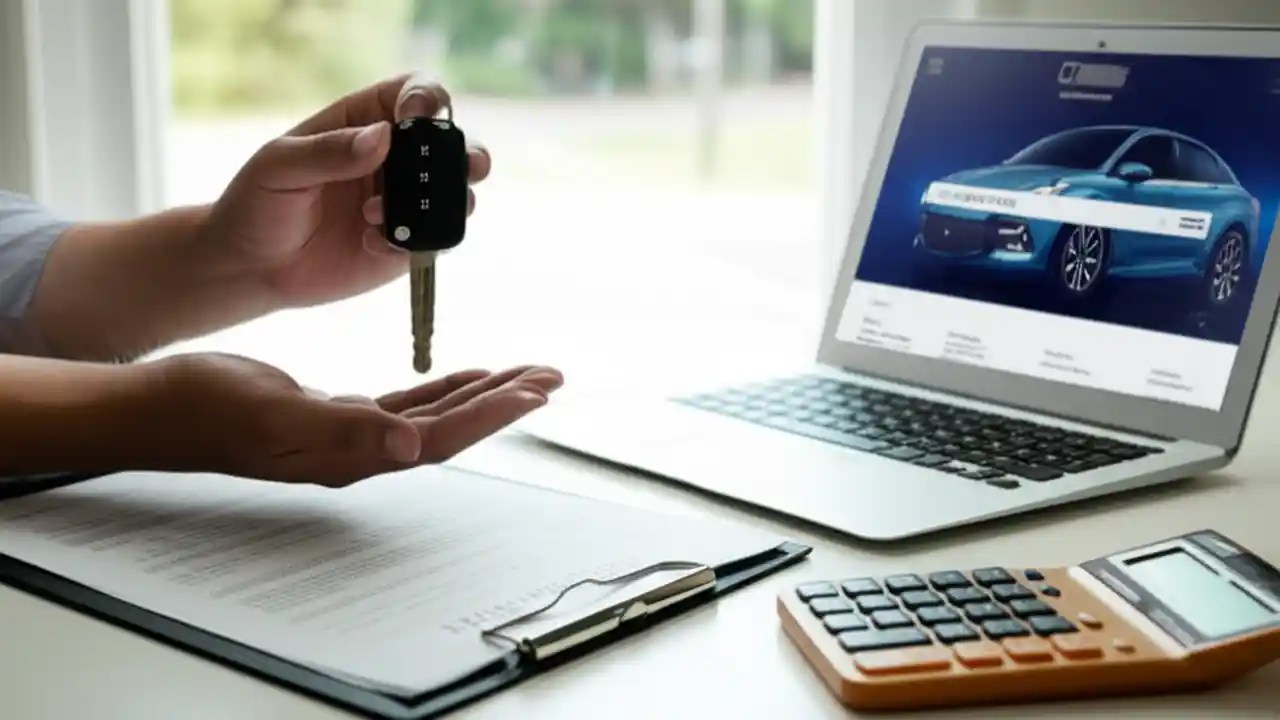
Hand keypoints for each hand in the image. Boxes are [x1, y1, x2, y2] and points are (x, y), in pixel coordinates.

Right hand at [148, 353, 561, 485]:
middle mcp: (362, 450)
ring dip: (481, 393)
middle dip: (504, 402)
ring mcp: (351, 435)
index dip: (490, 416)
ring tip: (525, 374)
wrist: (163, 408)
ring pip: (435, 413)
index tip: (534, 392)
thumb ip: (344, 429)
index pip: (440, 437)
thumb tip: (410, 445)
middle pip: (451, 428)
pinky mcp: (337, 414)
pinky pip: (406, 403)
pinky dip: (441, 387)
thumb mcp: (275, 413)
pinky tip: (464, 373)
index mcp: (354, 454)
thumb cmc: (208, 409)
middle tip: (550, 377)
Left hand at [200, 74, 488, 308]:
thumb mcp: (279, 168)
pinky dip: (416, 241)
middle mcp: (396, 160)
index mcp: (366, 122)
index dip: (427, 99)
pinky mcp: (407, 246)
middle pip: (451, 143)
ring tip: (400, 215)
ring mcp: (405, 204)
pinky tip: (371, 244)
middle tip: (468, 167)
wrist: (251, 268)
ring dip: (448, 202)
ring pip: (456, 193)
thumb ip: (329, 151)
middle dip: (466, 153)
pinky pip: (435, 240)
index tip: (418, 119)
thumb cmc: (257, 204)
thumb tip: (383, 137)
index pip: (415, 94)